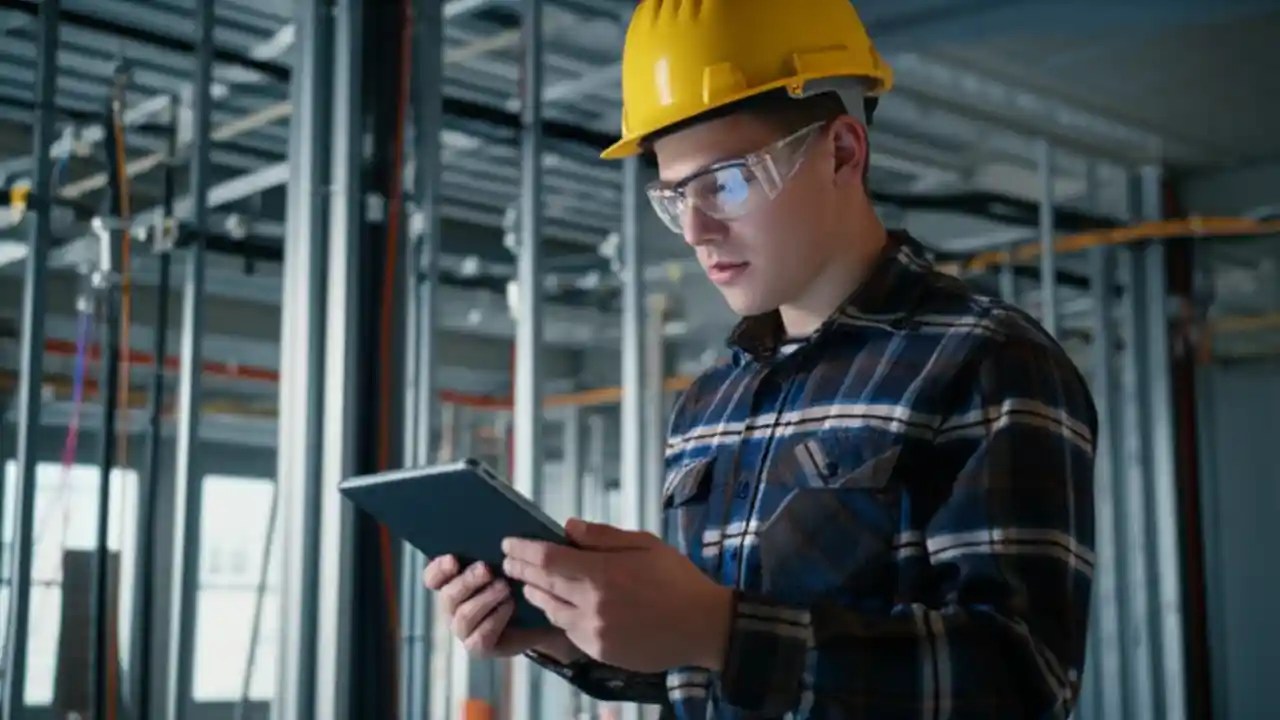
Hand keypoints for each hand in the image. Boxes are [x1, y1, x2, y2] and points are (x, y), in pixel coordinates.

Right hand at [422, 554, 577, 660]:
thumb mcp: (509, 562)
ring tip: (505, 588)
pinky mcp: (478, 646)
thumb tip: (498, 534)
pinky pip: (479, 637)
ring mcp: (463, 629)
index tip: (453, 559)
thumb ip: (497, 549)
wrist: (541, 614)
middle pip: (447, 596)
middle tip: (487, 570)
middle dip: (467, 581)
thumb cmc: (519, 581)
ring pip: (463, 616)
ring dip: (484, 600)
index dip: (438, 569)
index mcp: (453, 582)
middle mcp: (453, 606)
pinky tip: (509, 607)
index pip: (432, 577)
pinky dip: (495, 620)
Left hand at [501, 518, 733, 672]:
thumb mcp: (645, 544)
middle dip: (521, 570)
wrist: (703, 626)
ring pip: (550, 610)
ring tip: (532, 583)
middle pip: (542, 584)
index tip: (508, 542)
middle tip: (509, 560)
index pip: (547, 558)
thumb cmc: (677, 579)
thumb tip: (567, 526)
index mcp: (602, 573)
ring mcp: (594, 631)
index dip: (523, 549)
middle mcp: (592, 604)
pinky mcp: (599, 650)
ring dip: (538, 594)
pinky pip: (568, 630)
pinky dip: (560, 615)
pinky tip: (561, 606)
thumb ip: (602, 536)